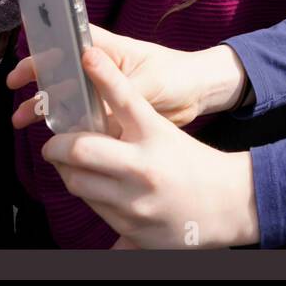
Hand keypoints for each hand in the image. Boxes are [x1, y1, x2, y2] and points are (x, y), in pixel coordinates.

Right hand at [9, 24, 246, 128]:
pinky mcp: (108, 111)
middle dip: (36, 81)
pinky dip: (66, 125)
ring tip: (23, 121)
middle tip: (16, 95)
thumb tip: (95, 122)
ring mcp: (102, 90)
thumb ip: (120, 100)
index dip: (43, 51)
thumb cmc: (177, 75)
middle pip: (59, 69)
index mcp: (108, 50)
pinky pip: (81, 116)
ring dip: (45, 106)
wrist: (199, 93)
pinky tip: (55, 137)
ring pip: (66, 94)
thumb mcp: (148, 85)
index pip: (67, 41)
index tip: (24, 68)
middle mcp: (100, 68)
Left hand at [41, 47, 259, 247]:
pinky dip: (91, 201)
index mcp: (156, 136)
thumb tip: (91, 115)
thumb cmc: (195, 165)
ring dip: (70, 174)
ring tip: (76, 168)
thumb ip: (130, 123)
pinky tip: (100, 196)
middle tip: (54, 145)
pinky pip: (93, 213)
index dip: (102, 75)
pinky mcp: (132, 229)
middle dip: (57, 147)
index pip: (124, 98)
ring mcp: (135, 202)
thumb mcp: (167, 135)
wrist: (231, 203)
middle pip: (80, 149)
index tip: (88, 55)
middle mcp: (143, 167)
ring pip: (77, 183)